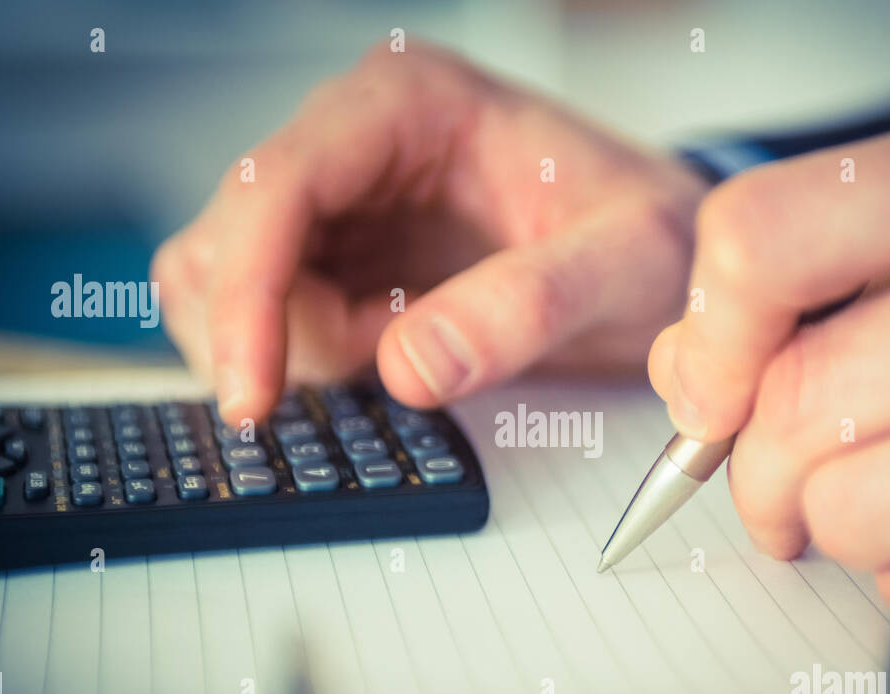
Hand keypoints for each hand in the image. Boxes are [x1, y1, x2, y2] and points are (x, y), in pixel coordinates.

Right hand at [153, 41, 706, 424]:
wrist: (665, 250)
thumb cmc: (652, 236)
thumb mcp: (624, 264)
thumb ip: (528, 307)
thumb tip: (408, 367)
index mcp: (409, 102)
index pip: (276, 184)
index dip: (245, 293)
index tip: (253, 395)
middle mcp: (353, 135)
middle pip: (228, 236)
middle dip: (268, 332)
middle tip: (363, 379)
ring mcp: (338, 193)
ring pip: (224, 277)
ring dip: (283, 346)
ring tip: (394, 350)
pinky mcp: (336, 250)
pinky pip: (264, 310)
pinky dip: (296, 356)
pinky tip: (378, 353)